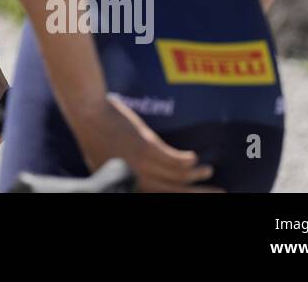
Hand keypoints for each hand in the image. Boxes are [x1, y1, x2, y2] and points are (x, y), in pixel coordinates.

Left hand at [71, 95, 217, 191]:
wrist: (87, 112)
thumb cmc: (94, 131)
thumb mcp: (104, 158)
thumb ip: (121, 170)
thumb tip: (135, 174)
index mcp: (125, 183)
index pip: (157, 196)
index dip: (179, 195)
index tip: (192, 193)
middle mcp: (136, 179)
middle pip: (175, 193)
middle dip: (198, 194)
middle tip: (219, 193)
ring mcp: (142, 164)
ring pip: (179, 178)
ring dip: (197, 176)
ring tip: (208, 171)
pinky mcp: (147, 148)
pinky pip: (175, 160)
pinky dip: (188, 161)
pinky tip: (194, 157)